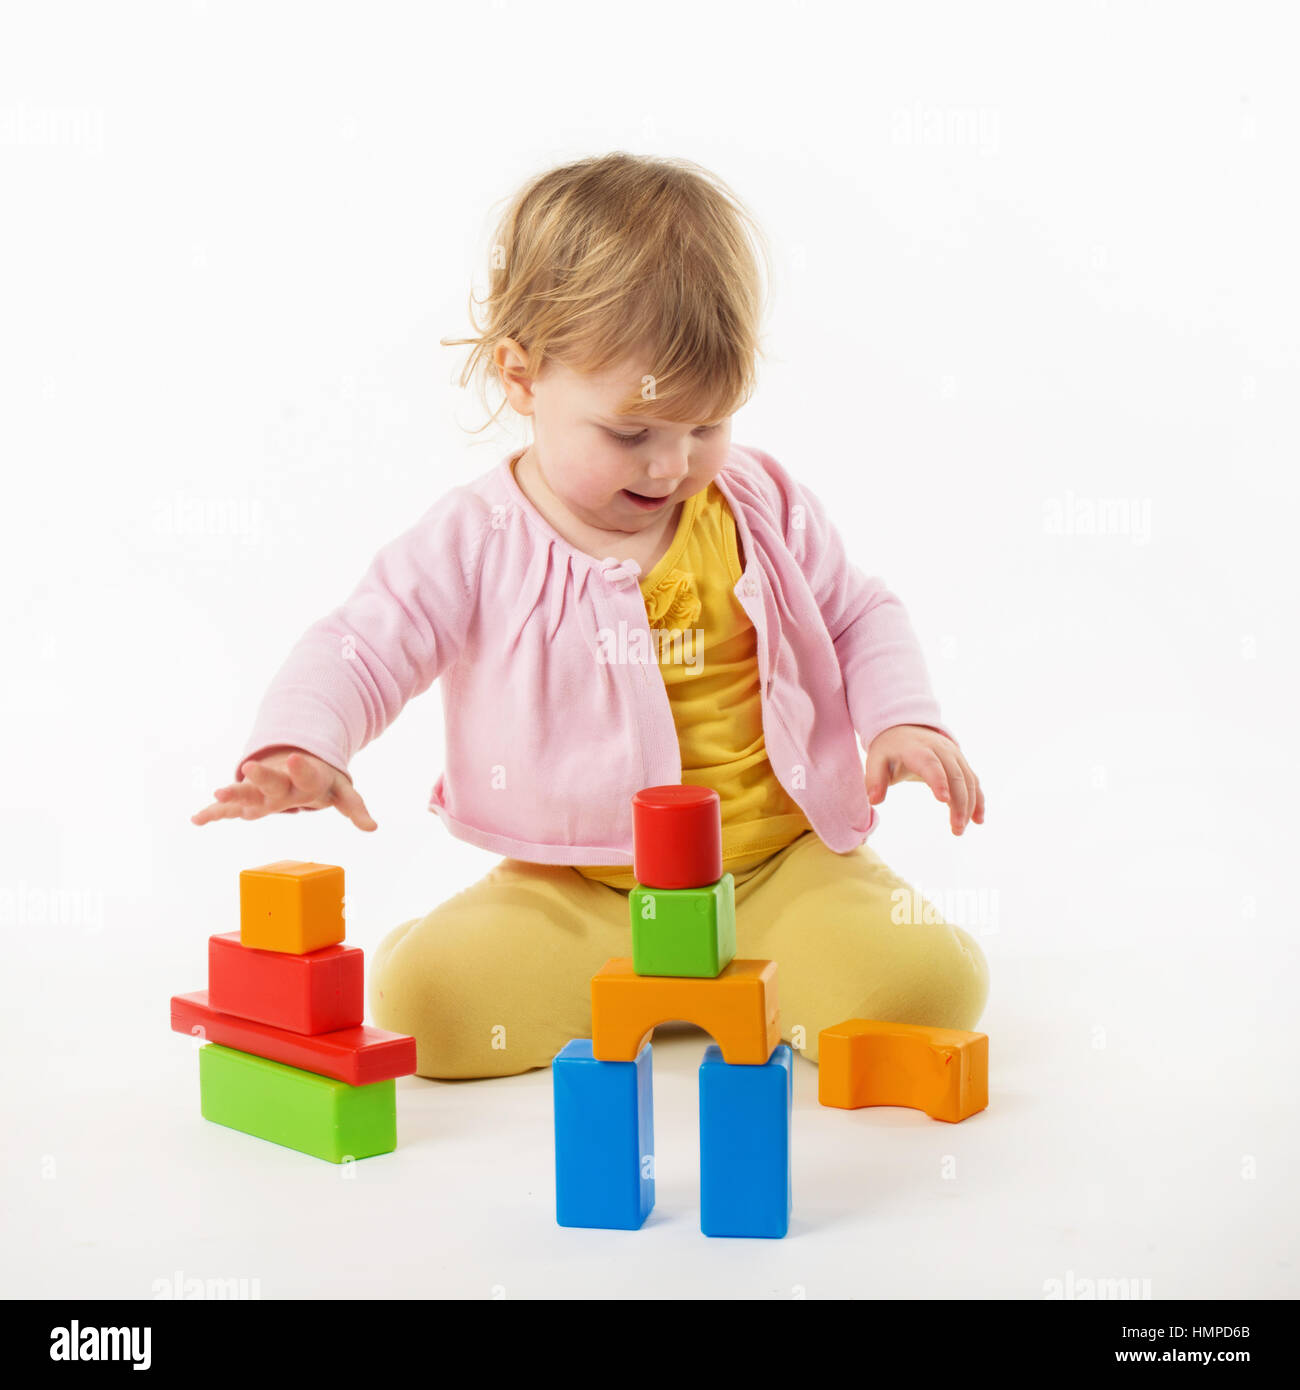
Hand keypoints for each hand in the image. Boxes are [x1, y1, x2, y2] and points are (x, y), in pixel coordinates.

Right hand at [191, 746, 377, 830]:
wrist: (299, 763)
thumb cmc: (323, 782)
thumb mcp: (343, 792)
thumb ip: (356, 808)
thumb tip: (373, 828)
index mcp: (307, 779)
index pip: (306, 773)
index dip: (302, 767)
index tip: (296, 758)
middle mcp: (282, 782)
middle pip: (272, 779)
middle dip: (262, 775)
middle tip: (249, 767)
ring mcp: (263, 788)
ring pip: (247, 790)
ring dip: (234, 792)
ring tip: (217, 793)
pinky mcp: (249, 796)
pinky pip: (229, 806)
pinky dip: (215, 813)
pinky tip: (197, 819)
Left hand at [864, 724, 983, 834]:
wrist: (904, 729)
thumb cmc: (889, 750)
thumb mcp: (875, 760)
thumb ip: (874, 780)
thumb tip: (874, 801)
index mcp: (917, 749)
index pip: (931, 764)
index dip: (938, 781)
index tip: (944, 800)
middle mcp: (941, 750)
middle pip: (955, 776)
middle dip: (959, 803)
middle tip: (956, 829)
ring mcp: (954, 756)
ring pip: (968, 780)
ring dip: (969, 805)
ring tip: (960, 830)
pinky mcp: (961, 763)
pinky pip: (974, 781)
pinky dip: (978, 800)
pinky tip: (978, 820)